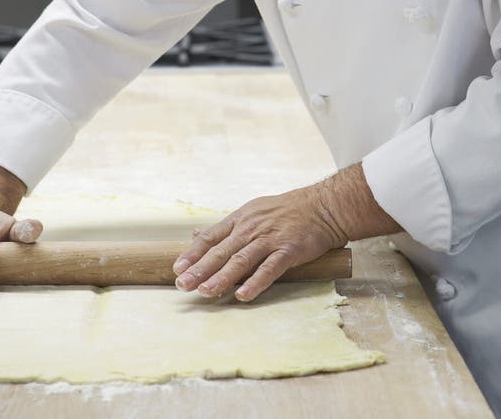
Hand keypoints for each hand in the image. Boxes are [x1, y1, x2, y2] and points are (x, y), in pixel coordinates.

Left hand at [172, 183, 347, 302]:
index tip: (178, 269)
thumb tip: (196, 235)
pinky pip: (269, 268)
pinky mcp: (288, 250)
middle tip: (183, 285)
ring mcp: (269, 239)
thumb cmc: (286, 211)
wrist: (323, 206)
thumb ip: (225, 228)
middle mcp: (251, 229)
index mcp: (241, 219)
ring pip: (241, 260)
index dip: (193, 253)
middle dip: (200, 269)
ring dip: (222, 278)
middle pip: (221, 250)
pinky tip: (243, 294)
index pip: (211, 237)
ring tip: (206, 292)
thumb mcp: (252, 211)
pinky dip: (255, 282)